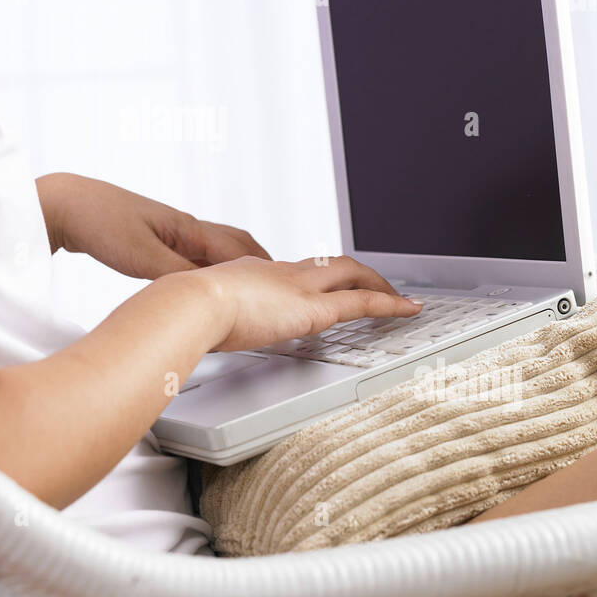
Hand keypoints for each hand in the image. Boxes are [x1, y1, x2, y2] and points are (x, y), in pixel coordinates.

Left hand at [37, 173, 272, 279]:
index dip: (264, 268)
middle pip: (233, 244)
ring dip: (233, 265)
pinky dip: (208, 269)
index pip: (238, 250)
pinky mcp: (151, 240)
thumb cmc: (97, 221)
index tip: (286, 283)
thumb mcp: (140, 256)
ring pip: (212, 249)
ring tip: (251, 283)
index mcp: (186, 228)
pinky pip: (191, 254)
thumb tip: (206, 294)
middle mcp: (182, 227)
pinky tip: (202, 281)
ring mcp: (167, 232)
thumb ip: (174, 275)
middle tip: (282, 282)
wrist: (64, 203)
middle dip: (260, 262)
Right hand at [195, 253, 422, 351]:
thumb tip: (193, 331)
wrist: (193, 303)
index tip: (322, 284)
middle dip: (356, 273)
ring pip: (351, 274)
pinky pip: (362, 302)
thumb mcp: (198, 312)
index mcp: (254, 272)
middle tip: (374, 283)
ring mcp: (300, 287)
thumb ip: (206, 320)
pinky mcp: (313, 308)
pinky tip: (409, 309)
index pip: (293, 270)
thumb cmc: (187, 311)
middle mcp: (281, 272)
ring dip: (378, 284)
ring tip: (398, 298)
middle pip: (330, 264)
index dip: (314, 276)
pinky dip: (390, 304)